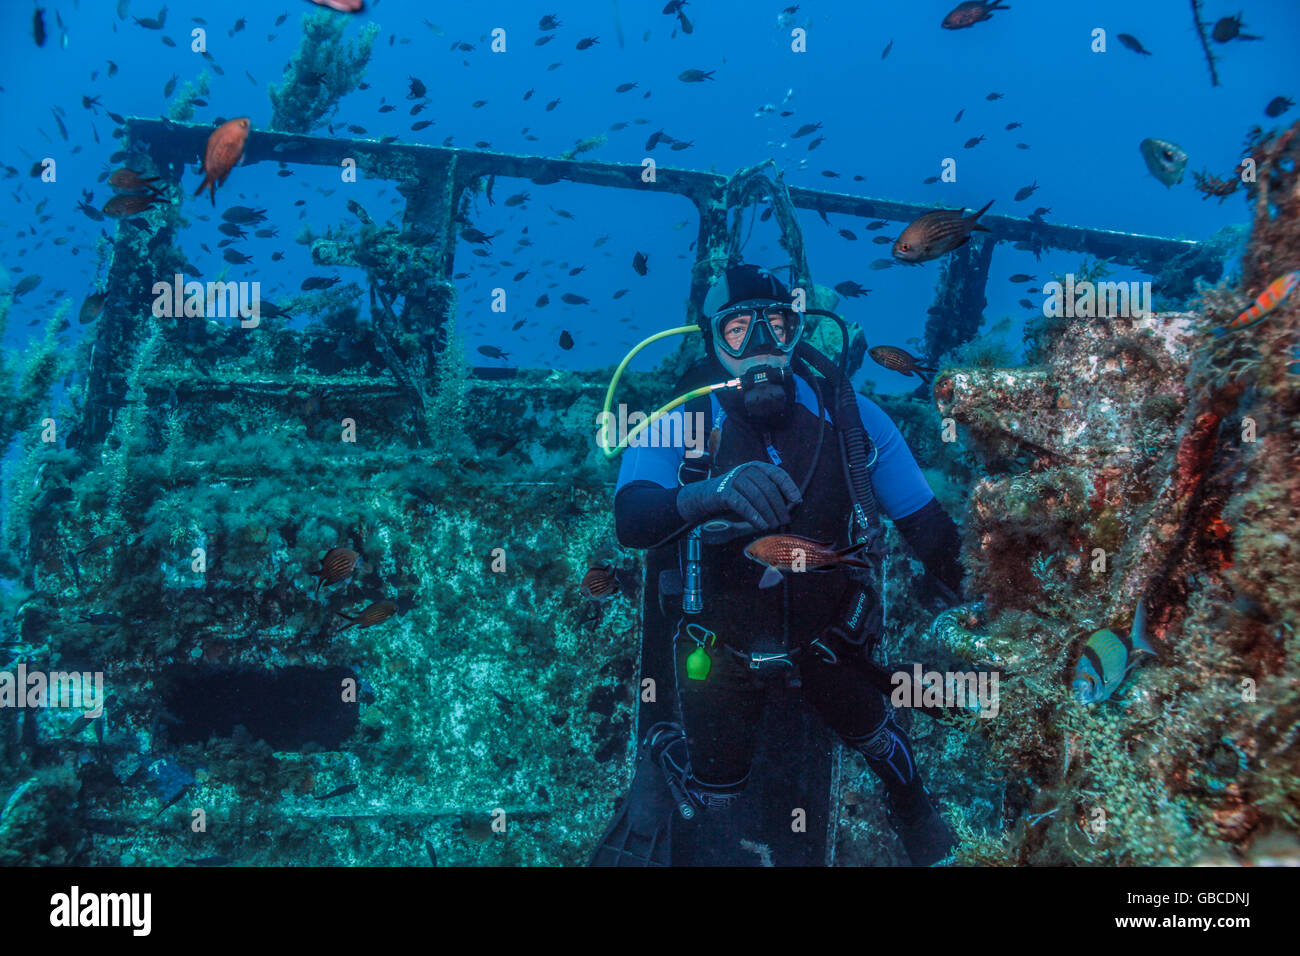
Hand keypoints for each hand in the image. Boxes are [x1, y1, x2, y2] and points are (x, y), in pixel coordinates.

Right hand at [676, 461, 801, 529]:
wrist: (707, 497)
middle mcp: (747, 470)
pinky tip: (761, 525)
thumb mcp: (754, 491)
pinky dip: (754, 516)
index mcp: (757, 467)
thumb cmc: (736, 496)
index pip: (778, 474)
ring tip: (773, 526)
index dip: (789, 487)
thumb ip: (771, 494)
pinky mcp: (724, 491)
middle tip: (784, 521)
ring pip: (757, 497)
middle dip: (779, 507)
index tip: (797, 501)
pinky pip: (743, 504)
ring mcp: (734, 479)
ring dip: (768, 514)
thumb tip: (792, 506)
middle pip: (769, 489)